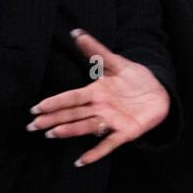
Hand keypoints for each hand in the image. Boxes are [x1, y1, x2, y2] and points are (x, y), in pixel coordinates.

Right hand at [28, 30, 170, 166]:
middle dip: (53, 119)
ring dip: (70, 131)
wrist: (159, 92)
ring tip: (53, 134)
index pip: (71, 98)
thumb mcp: (116, 62)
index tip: (36, 107)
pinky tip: (82, 161)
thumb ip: (96, 50)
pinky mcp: (125, 132)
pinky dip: (96, 152)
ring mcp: (111, 121)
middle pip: (73, 114)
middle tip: (33, 126)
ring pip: (86, 126)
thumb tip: (76, 32)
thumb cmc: (135, 79)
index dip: (55, 102)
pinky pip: (109, 143)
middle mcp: (99, 108)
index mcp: (95, 92)